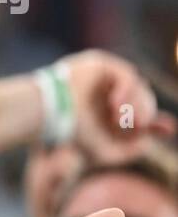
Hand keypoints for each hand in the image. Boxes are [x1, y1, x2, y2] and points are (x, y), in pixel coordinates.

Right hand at [61, 50, 176, 164]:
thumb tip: (148, 141)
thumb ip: (131, 151)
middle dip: (145, 114)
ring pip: (138, 86)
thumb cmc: (73, 136)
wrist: (50, 116)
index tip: (168, 128)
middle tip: (136, 126)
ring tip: (119, 120)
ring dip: (135, 106)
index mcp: (104, 111)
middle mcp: (105, 93)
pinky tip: (114, 105)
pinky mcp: (100, 63)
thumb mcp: (108, 152)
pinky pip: (128, 75)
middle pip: (142, 99)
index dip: (153, 120)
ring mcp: (102, 77)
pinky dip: (127, 91)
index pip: (138, 111)